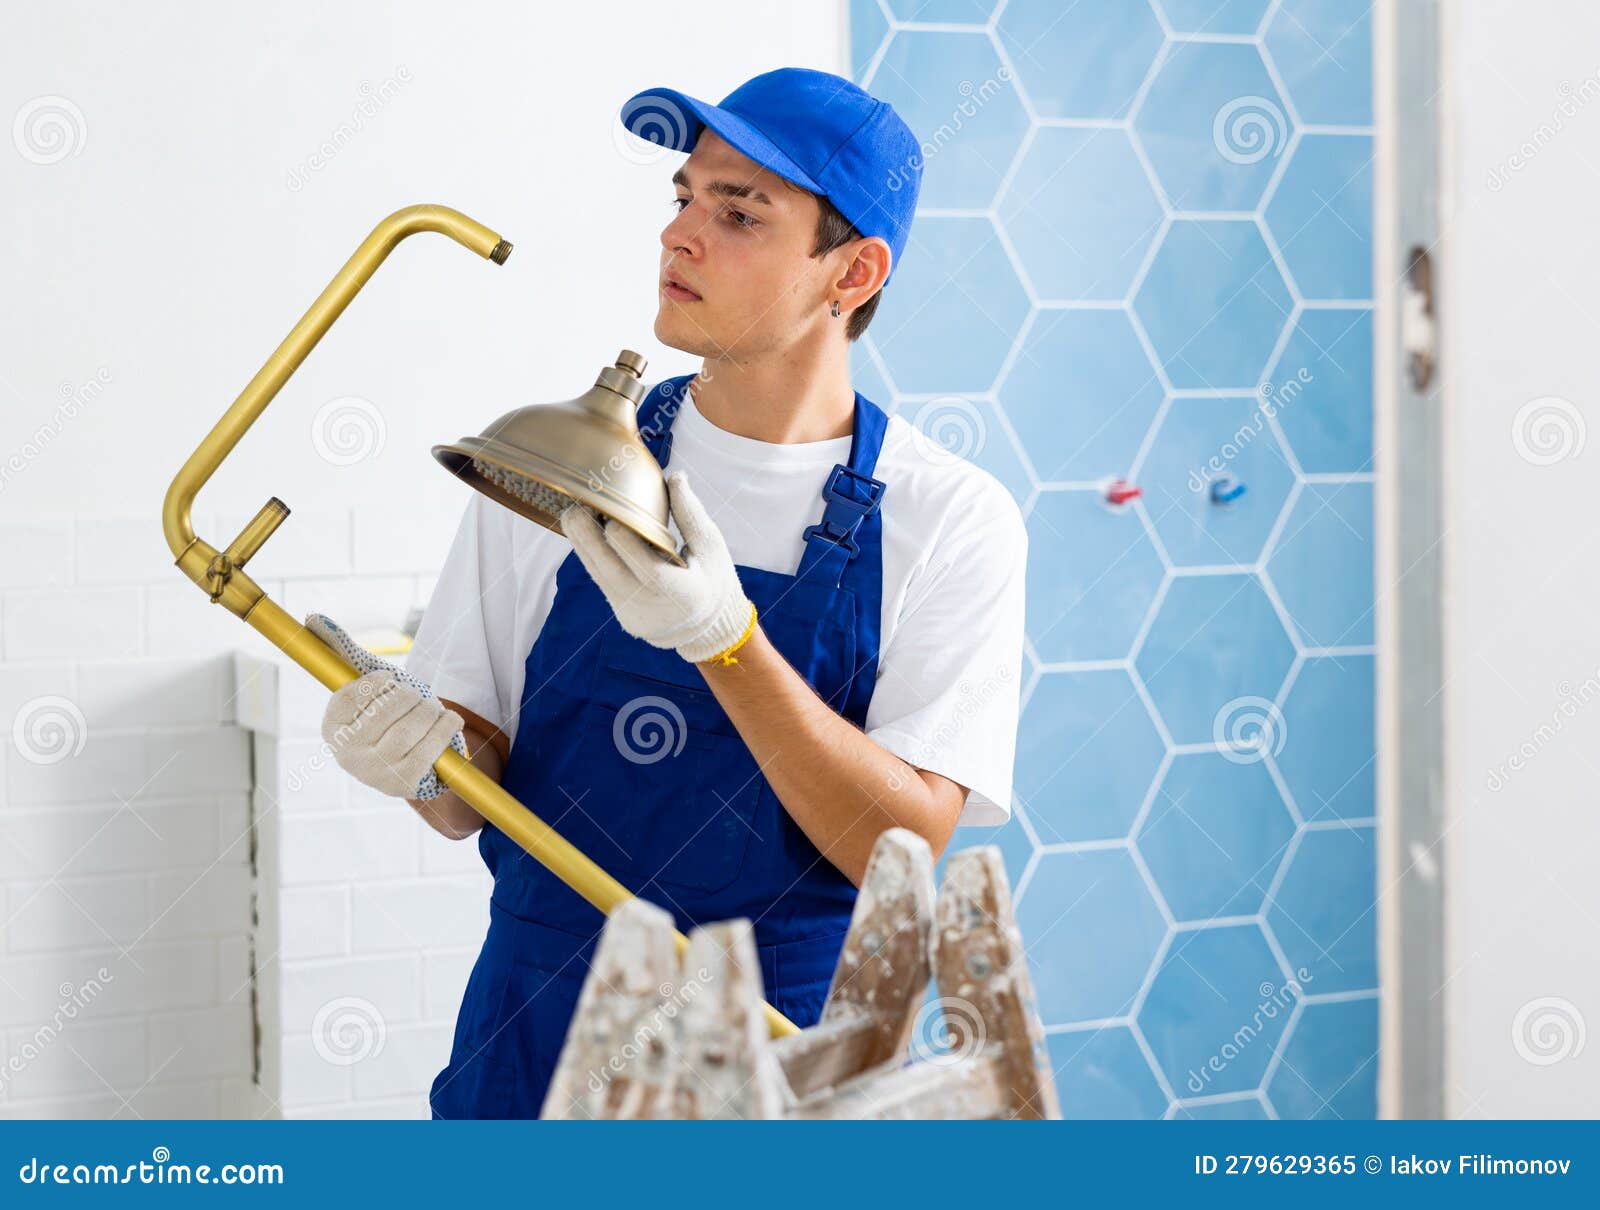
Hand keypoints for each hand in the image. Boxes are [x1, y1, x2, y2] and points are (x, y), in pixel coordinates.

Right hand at [306, 613, 467, 798]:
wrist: (413, 760)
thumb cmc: (388, 715)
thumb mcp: (370, 684)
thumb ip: (343, 651)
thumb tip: (312, 617)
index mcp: (331, 727)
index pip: (352, 694)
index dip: (379, 682)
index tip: (390, 681)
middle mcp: (346, 754)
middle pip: (387, 709)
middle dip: (411, 695)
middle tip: (418, 696)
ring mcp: (374, 773)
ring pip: (410, 728)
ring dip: (431, 710)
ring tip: (434, 708)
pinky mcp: (403, 785)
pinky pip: (430, 747)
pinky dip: (446, 727)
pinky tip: (449, 721)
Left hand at [560, 471, 755, 663]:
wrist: (706, 628)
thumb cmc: (713, 580)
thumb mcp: (711, 547)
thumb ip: (690, 514)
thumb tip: (675, 476)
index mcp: (683, 593)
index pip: (645, 565)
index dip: (623, 538)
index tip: (609, 510)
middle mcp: (654, 608)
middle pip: (610, 570)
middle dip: (588, 537)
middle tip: (576, 507)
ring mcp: (634, 614)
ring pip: (599, 576)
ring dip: (583, 544)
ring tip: (572, 515)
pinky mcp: (622, 616)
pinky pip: (602, 582)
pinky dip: (593, 557)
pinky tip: (585, 534)